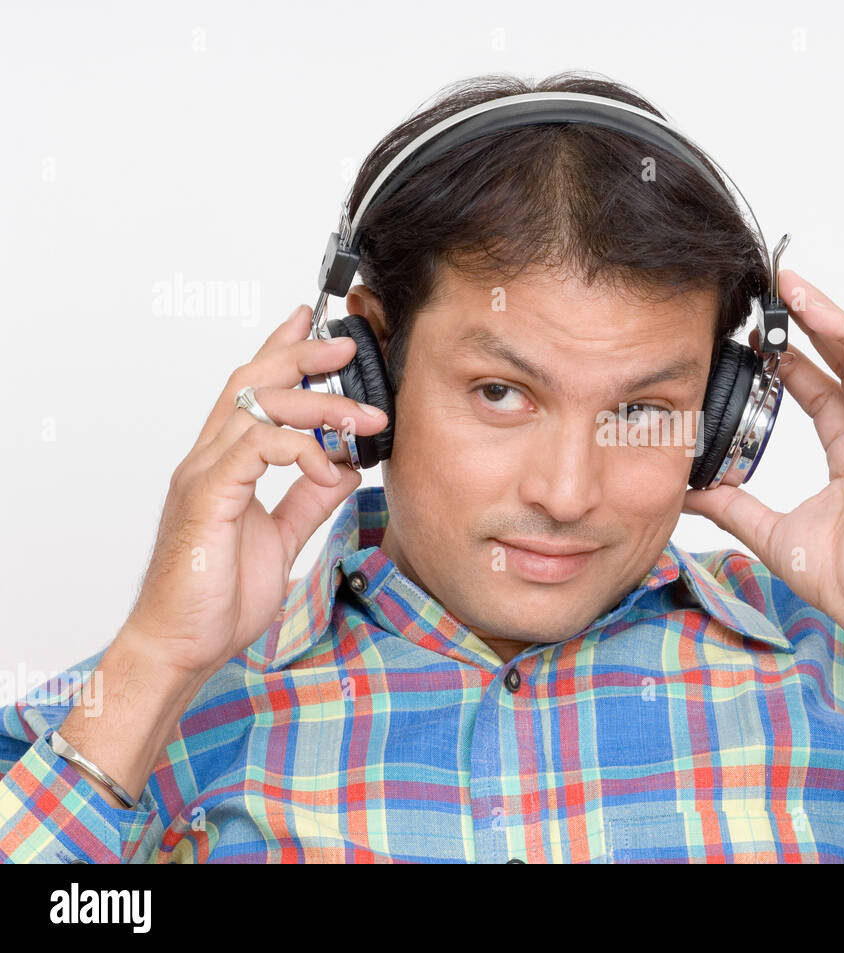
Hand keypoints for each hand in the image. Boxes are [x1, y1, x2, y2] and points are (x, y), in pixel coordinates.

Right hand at [123, 305, 389, 681]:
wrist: (180, 646)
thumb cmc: (216, 598)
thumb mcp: (281, 538)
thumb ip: (308, 499)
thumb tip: (342, 464)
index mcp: (223, 466)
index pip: (251, 392)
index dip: (281, 352)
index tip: (314, 324)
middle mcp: (208, 460)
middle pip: (252, 383)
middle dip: (301, 355)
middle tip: (347, 345)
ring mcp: (203, 475)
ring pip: (258, 408)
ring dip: (320, 405)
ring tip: (365, 416)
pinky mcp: (207, 498)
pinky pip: (256, 450)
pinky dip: (300, 448)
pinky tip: (329, 464)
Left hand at [682, 269, 843, 683]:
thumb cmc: (841, 575)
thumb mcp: (768, 530)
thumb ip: (733, 507)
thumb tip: (692, 493)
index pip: (818, 393)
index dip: (788, 363)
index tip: (753, 341)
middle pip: (840, 364)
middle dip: (806, 327)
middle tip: (770, 296)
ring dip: (827, 318)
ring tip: (792, 289)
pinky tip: (821, 315)